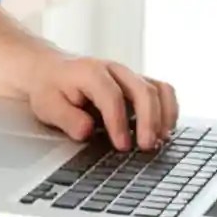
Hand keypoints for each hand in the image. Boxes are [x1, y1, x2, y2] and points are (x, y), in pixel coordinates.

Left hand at [26, 54, 177, 151]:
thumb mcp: (47, 105)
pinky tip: (164, 131)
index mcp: (90, 72)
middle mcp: (113, 70)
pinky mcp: (137, 83)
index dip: (119, 122)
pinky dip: (169, 110)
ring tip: (160, 140)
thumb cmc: (49, 88)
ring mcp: (128, 75)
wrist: (49, 70)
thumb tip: (87, 131)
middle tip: (147, 146)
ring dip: (164, 115)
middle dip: (149, 120)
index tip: (122, 145)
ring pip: (158, 88)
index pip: (111, 96)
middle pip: (142, 89)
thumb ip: (67, 118)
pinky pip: (162, 91)